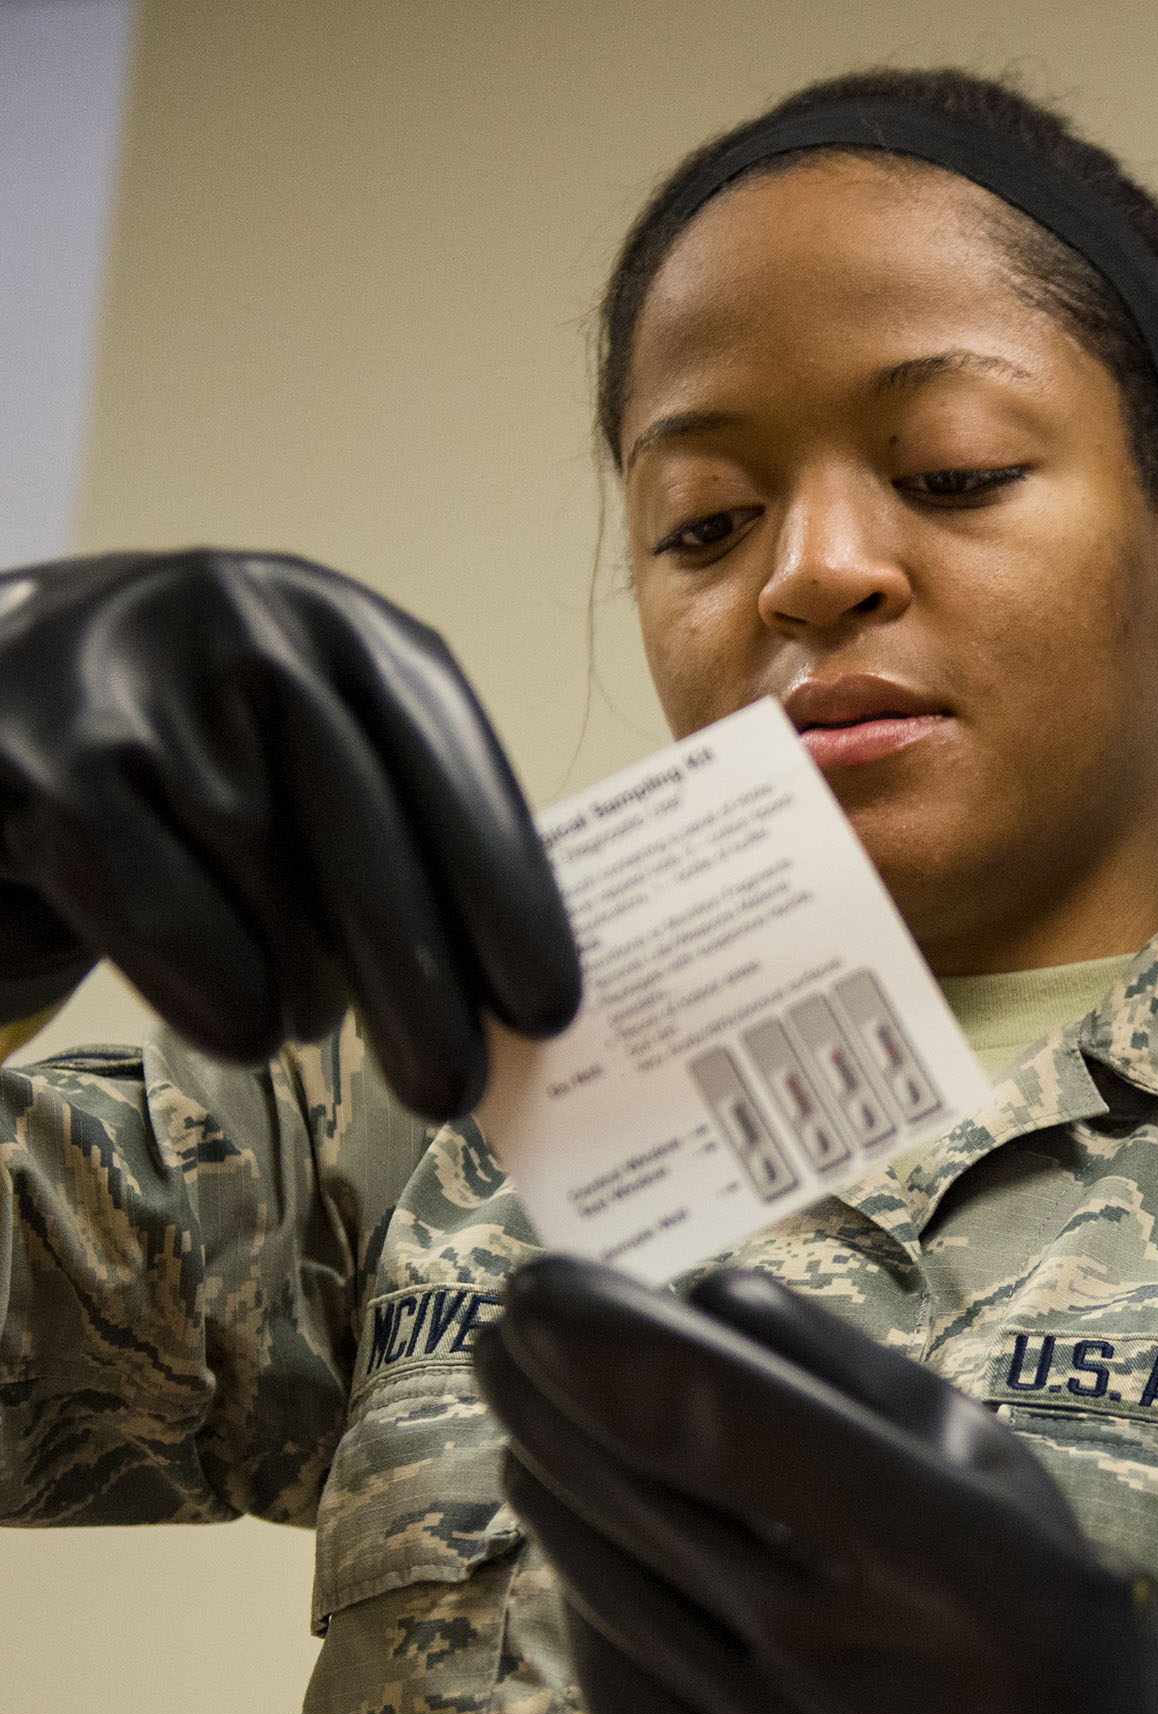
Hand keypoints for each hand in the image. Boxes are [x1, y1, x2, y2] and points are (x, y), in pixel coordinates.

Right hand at [0, 551, 579, 1115]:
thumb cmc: (209, 749)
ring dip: (302, 979)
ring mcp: (134, 681)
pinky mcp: (43, 759)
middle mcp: (245, 624)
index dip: (505, 892)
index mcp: (348, 625)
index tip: (547, 1008)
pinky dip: (211, 985)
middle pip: (360, 827)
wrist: (8, 683)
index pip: (449, 764)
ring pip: (258, 874)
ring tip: (309, 1019)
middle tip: (456, 1089)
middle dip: (418, 976)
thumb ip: (409, 830)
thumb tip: (509, 991)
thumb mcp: (318, 748)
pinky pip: (156, 903)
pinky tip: (242, 1026)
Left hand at [471, 1258, 1157, 1713]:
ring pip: (610, 1593)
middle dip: (552, 1399)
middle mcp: (862, 1681)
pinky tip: (597, 1550)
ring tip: (535, 1421)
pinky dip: (598, 1611)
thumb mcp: (974, 1453)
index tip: (538, 1286)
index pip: (720, 1428)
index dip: (610, 1349)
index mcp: (949, 1559)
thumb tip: (686, 1298)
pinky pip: (619, 1694)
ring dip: (556, 1489)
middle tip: (512, 1336)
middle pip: (638, 1503)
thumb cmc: (1024, 1592)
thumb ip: (836, 1368)